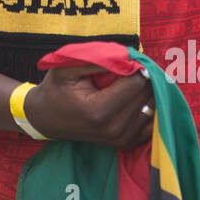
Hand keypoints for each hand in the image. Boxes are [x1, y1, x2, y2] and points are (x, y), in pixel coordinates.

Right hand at [22, 64, 153, 148]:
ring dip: (147, 90)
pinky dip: (148, 106)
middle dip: (142, 76)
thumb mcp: (67, 67)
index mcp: (99, 110)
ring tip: (130, 80)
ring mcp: (122, 139)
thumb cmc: (56, 89)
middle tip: (129, 66)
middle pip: (147, 94)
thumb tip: (129, 56)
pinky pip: (152, 121)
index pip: (136, 82)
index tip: (125, 59)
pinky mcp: (127, 143)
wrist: (46, 118)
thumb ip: (98, 60)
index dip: (134, 65)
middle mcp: (114, 128)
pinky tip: (134, 97)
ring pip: (153, 106)